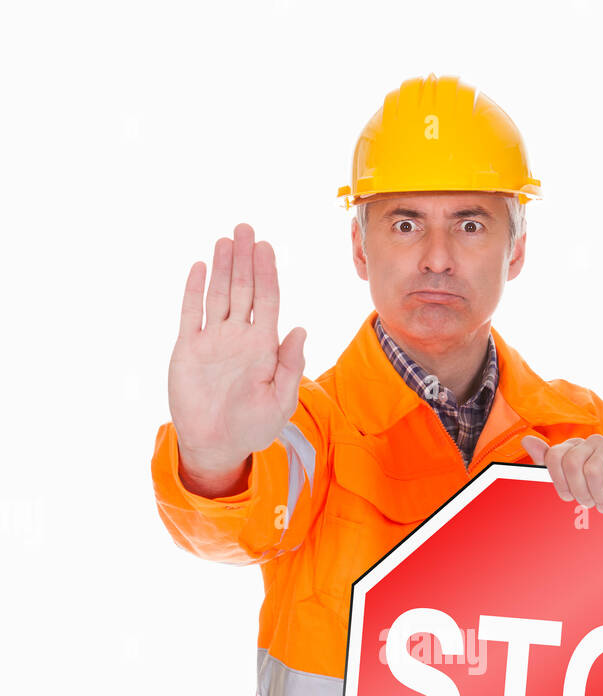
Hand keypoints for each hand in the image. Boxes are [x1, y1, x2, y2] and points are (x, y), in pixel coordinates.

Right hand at [168, 223, 306, 481]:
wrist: (216, 445)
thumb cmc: (252, 427)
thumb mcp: (280, 402)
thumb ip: (290, 366)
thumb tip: (300, 329)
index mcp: (263, 347)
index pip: (267, 301)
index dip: (267, 274)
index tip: (266, 248)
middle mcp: (239, 337)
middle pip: (243, 289)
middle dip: (245, 260)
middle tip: (246, 229)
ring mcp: (213, 340)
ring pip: (218, 294)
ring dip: (222, 267)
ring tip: (226, 240)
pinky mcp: (188, 348)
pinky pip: (192, 312)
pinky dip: (194, 290)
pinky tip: (199, 267)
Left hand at [521, 433, 602, 513]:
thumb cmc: (593, 490)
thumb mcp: (567, 481)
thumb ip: (546, 463)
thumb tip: (527, 440)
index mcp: (573, 447)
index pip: (554, 456)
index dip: (558, 481)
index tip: (567, 496)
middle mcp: (591, 442)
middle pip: (572, 463)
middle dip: (578, 490)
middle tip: (586, 503)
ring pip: (592, 470)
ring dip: (597, 495)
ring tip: (602, 503)